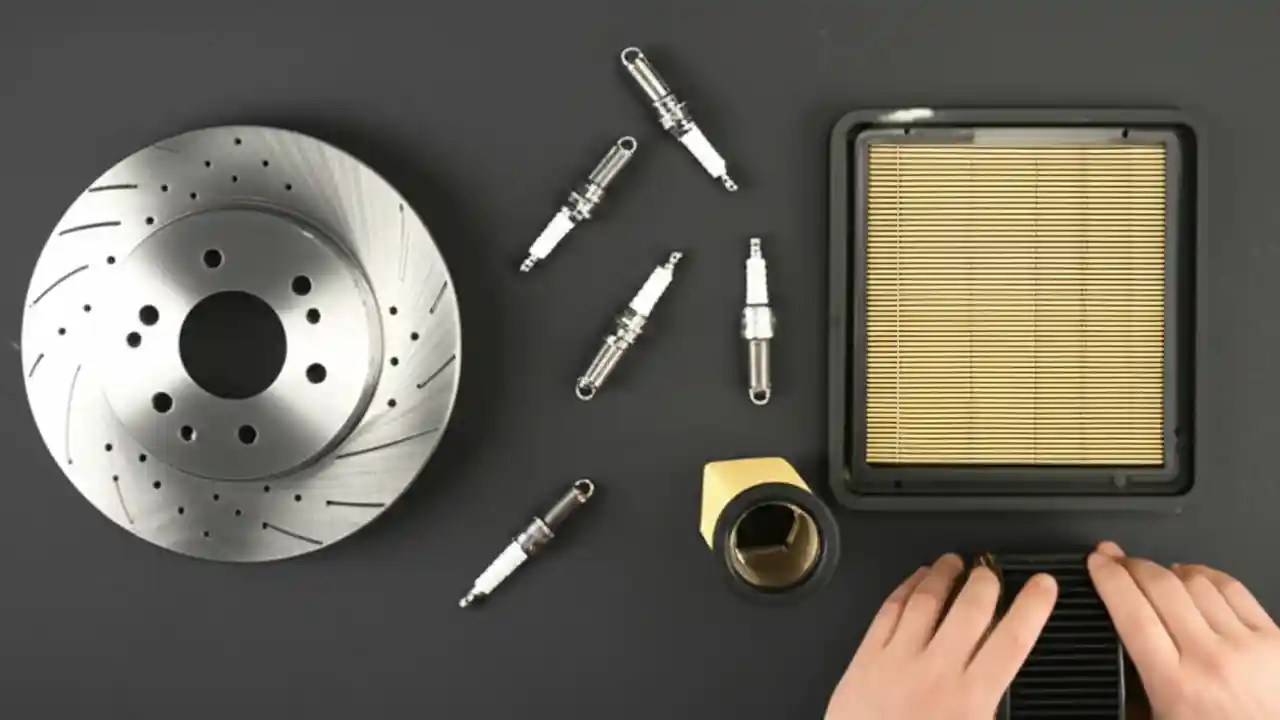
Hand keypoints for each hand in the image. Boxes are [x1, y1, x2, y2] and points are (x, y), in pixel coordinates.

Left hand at [826, 553, 1057, 719]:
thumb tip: (1004, 685)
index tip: (1043, 585)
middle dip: (986, 580)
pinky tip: (914, 579)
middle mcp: (937, 670)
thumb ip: (989, 708)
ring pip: (926, 600)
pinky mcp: (867, 656)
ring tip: (953, 561)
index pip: (1011, 640)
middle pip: (969, 608)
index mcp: (971, 697)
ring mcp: (898, 658)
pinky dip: (905, 588)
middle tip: (992, 569)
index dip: (1032, 607)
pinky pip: (889, 610)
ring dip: (943, 574)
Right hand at [1088, 541, 1279, 719]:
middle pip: (1162, 587)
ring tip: (1154, 573)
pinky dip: (1207, 576)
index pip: (1133, 613)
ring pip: (1197, 582)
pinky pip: (1234, 588)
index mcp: (1175, 685)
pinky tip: (1194, 578)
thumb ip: (1133, 690)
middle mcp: (1211, 659)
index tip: (1098, 562)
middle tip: (1117, 558)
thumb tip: (1110, 649)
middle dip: (1133, 565)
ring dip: (1168, 570)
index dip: (1110, 578)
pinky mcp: (1274, 639)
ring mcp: (1246, 645)